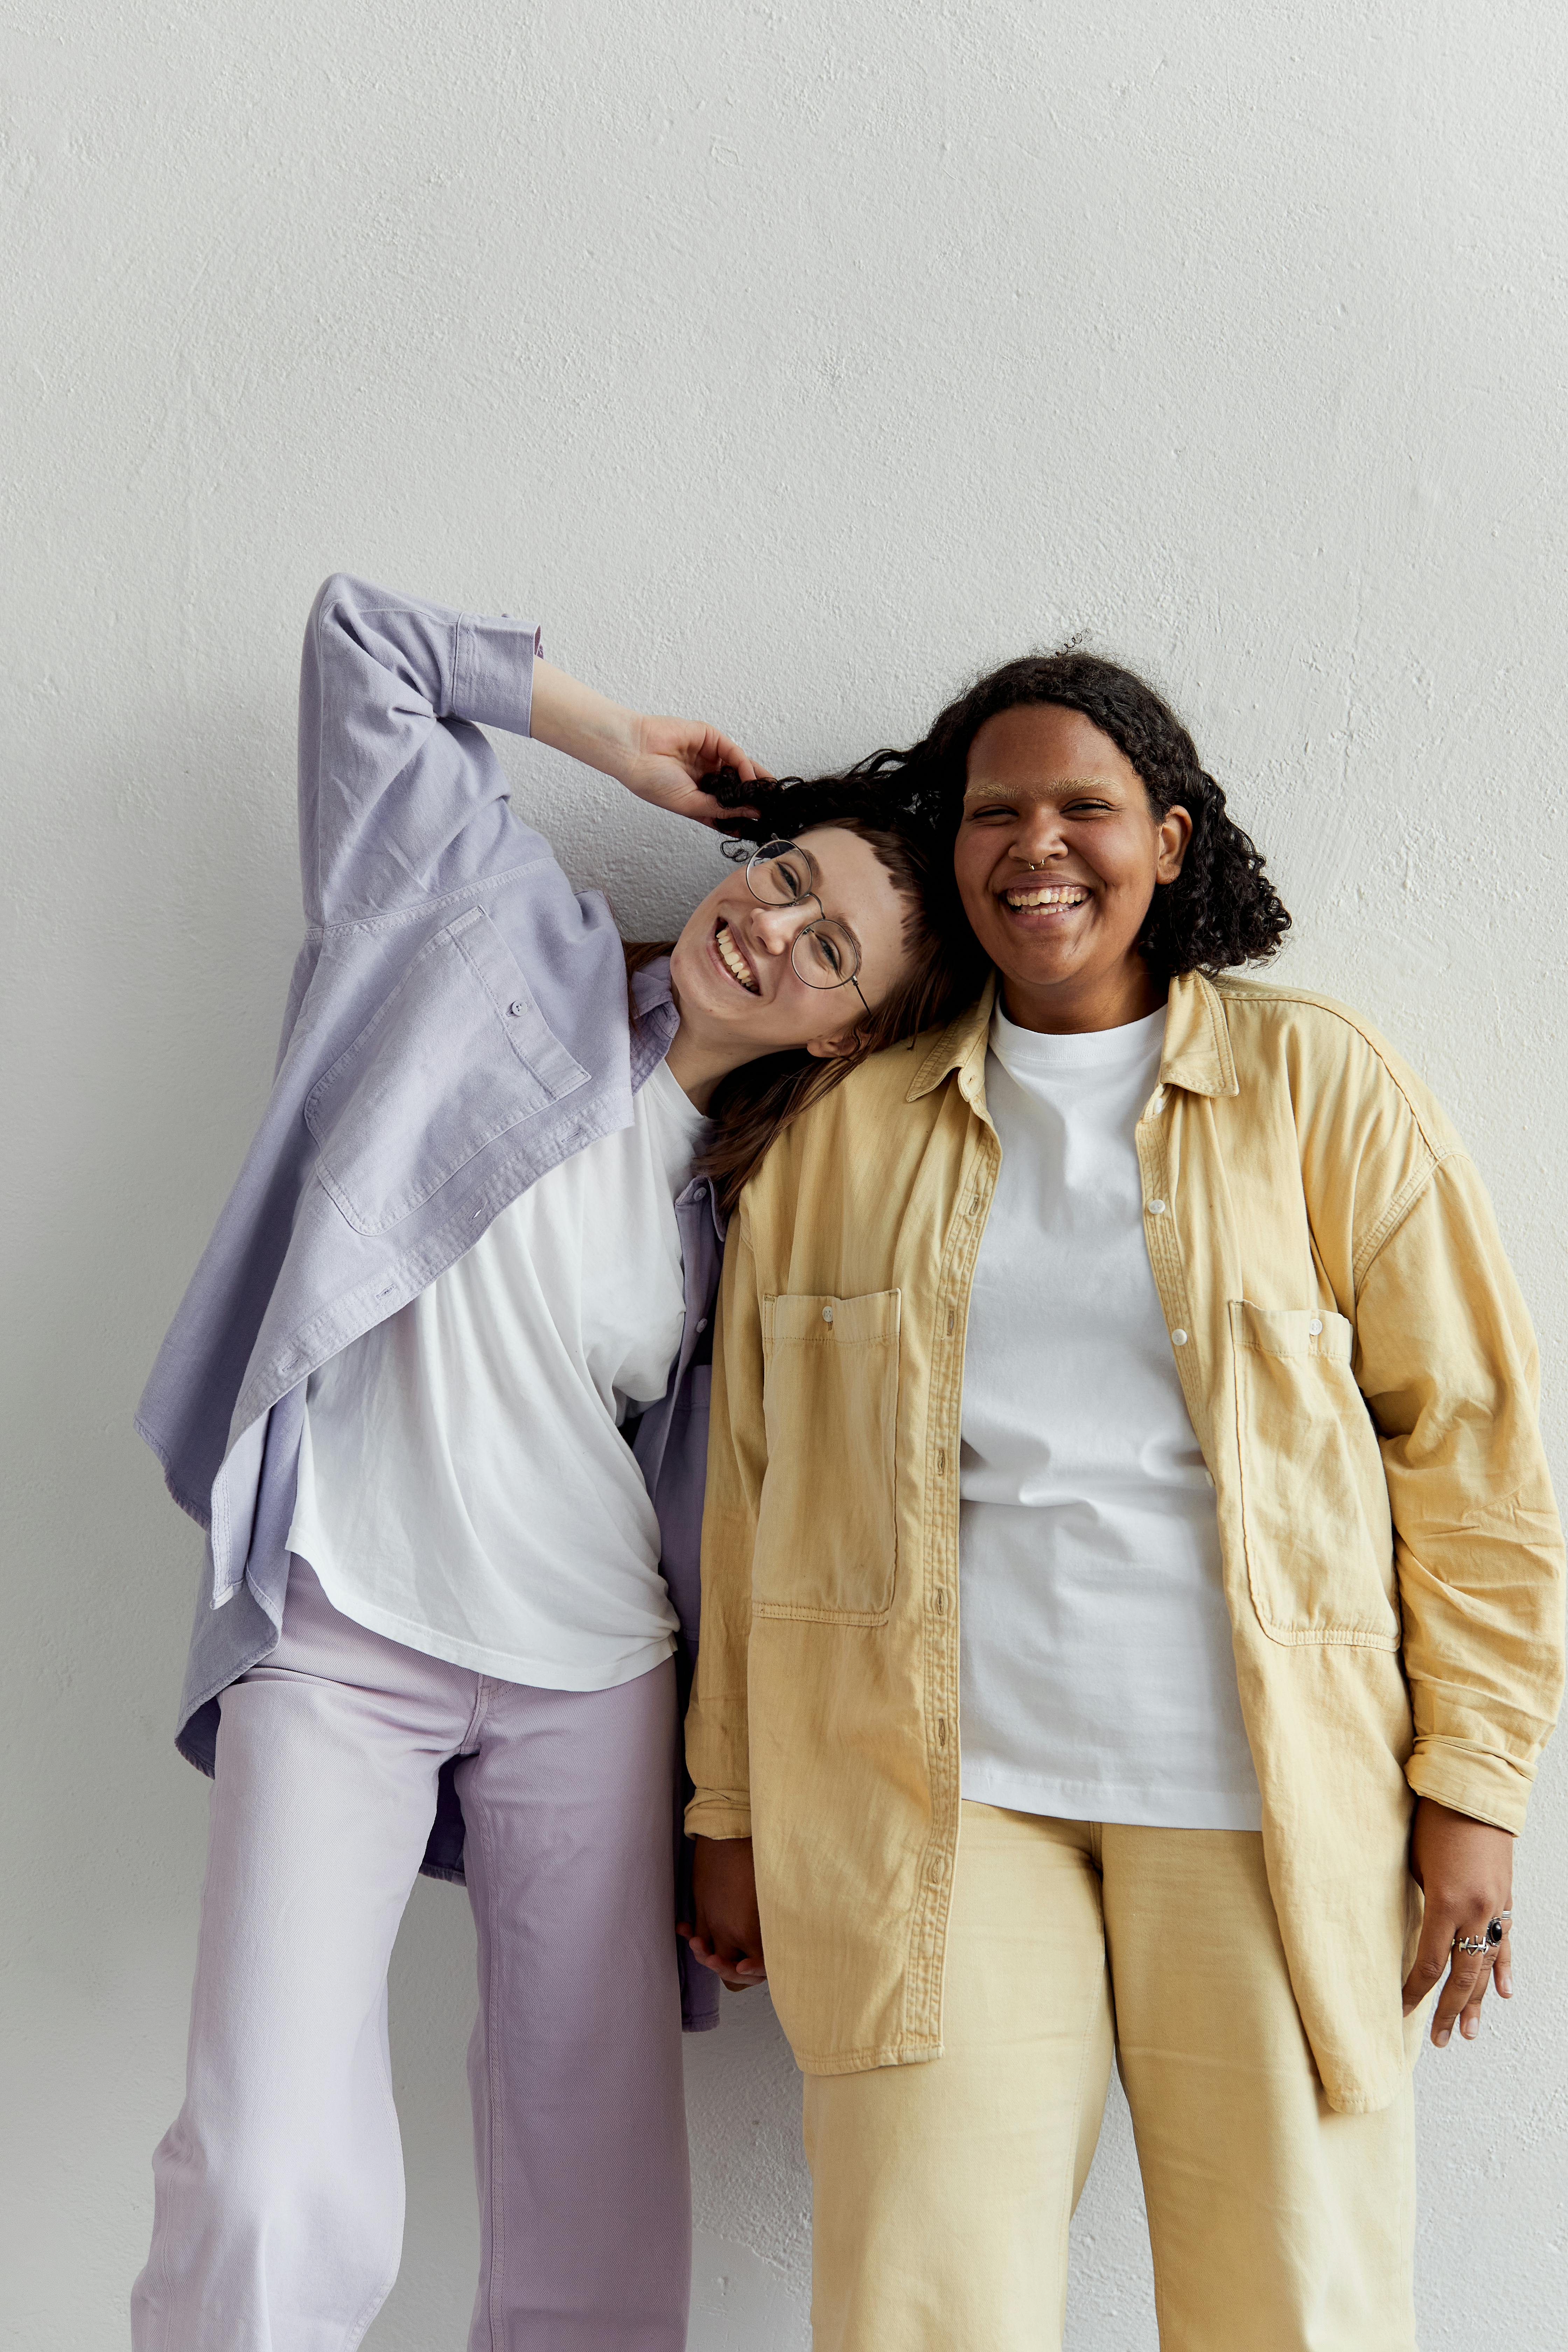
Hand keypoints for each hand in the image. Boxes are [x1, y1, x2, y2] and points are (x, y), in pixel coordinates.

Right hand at [620, 716, 768, 829]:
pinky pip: (733, 752)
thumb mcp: (692, 805)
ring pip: (741, 768)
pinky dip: (745, 765)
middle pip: (738, 787)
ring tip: (768, 794)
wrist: (634, 752)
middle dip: (755, 796)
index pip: (728, 808)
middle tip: (773, 807)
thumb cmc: (652, 781)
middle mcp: (705, 777)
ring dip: (755, 781)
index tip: (761, 825)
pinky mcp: (710, 738)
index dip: (744, 816)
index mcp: (698, 796)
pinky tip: (749, 779)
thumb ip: (723, 809)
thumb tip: (752, 814)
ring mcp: (708, 757)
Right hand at [679, 1835, 767, 1990]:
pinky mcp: (699, 1909)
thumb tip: (776, 1942)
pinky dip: (697, 1940)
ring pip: (708, 1956)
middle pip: (728, 1971)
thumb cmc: (755, 1859)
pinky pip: (696, 1934)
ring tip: (713, 1953)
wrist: (727, 1835)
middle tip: (739, 1965)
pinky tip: (696, 1936)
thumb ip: (771, 1923)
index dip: (756, 1972)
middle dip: (733, 1972)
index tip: (752, 1966)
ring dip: (711, 1958)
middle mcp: (727, 1932)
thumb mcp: (772, 1895)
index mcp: (748, 1931)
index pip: (755, 1970)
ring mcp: (710, 1921)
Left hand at [1402, 1797, 1514, 2047]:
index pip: (1428, 1962)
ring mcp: (1495, 1906)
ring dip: (1479, 2001)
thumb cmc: (1432, 1820)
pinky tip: (1504, 1992)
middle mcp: (1475, 1911)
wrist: (1473, 1791)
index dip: (1415, 1991)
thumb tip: (1418, 1927)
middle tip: (1440, 2040)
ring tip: (1470, 2033)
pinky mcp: (1505, 1897)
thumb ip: (1421, 1899)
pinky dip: (1504, 1968)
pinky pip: (1505, 1941)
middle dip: (1449, 2010)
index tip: (1402, 2011)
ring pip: (1487, 1965)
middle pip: (1462, 1974)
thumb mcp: (1414, 1861)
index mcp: (1445, 1902)